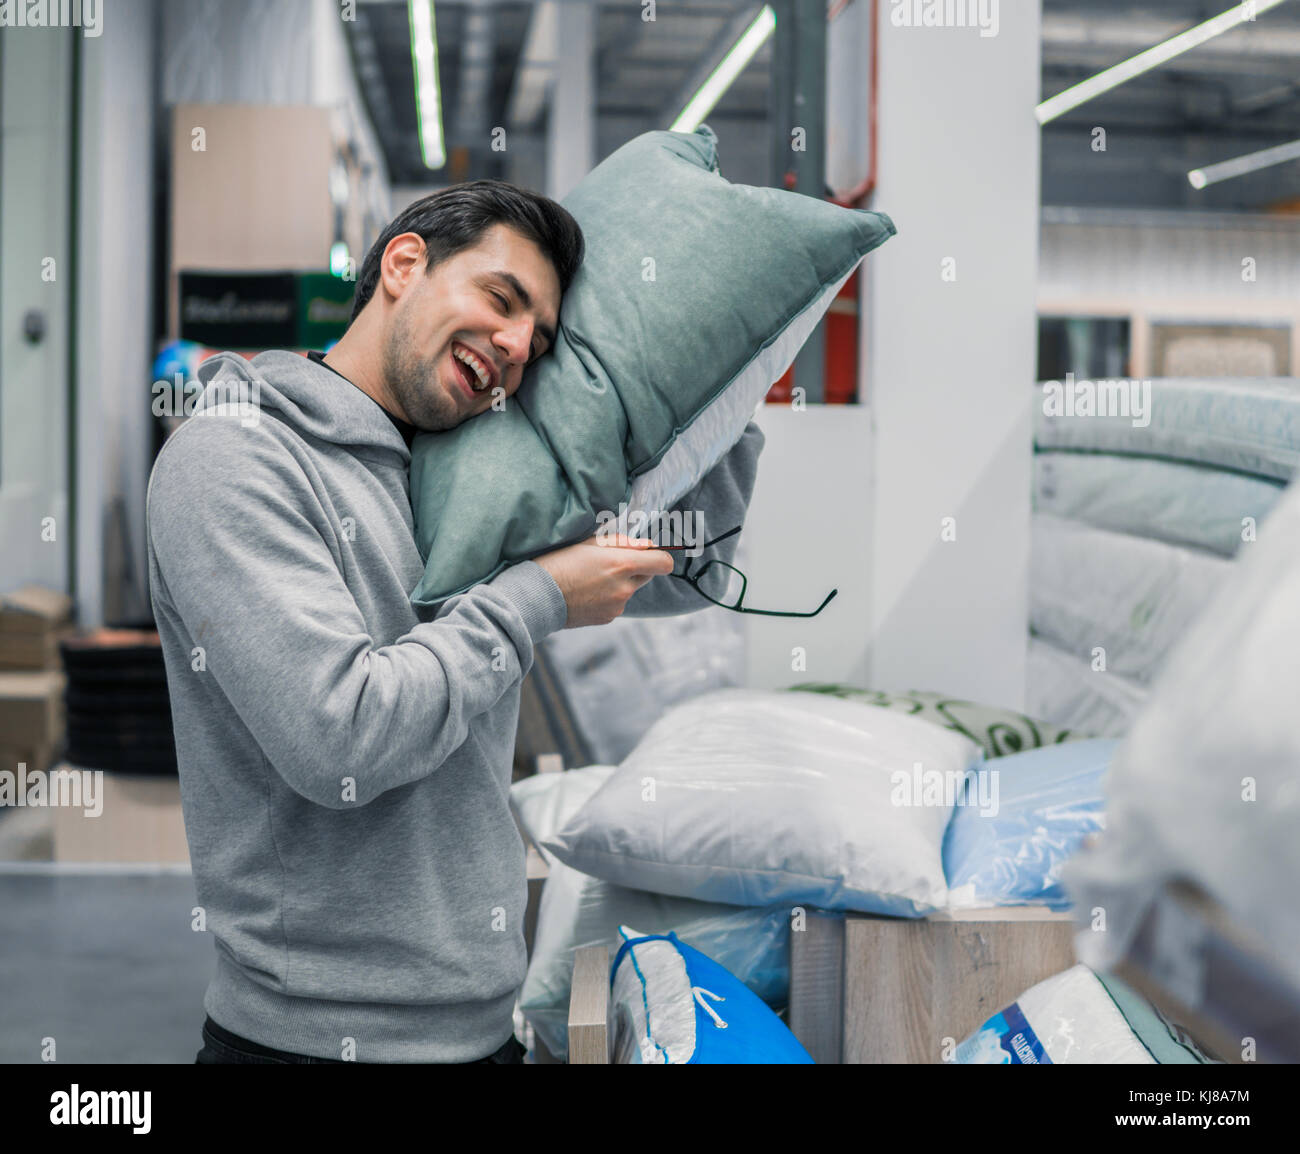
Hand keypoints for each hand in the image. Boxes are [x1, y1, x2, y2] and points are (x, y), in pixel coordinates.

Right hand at [534, 534, 674, 627]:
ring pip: (630, 590)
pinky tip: (587, 592)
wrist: (537, 596)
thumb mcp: (589, 542)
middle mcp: (625, 588)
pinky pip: (617, 604)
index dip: (658, 557)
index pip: (663, 563)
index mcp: (622, 564)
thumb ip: (623, 543)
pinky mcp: (608, 618)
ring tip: (591, 578)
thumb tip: (648, 545)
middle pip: (647, 575)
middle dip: (636, 567)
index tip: (647, 553)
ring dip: (619, 583)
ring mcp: (618, 606)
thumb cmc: (560, 562)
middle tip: (610, 562)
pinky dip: (608, 597)